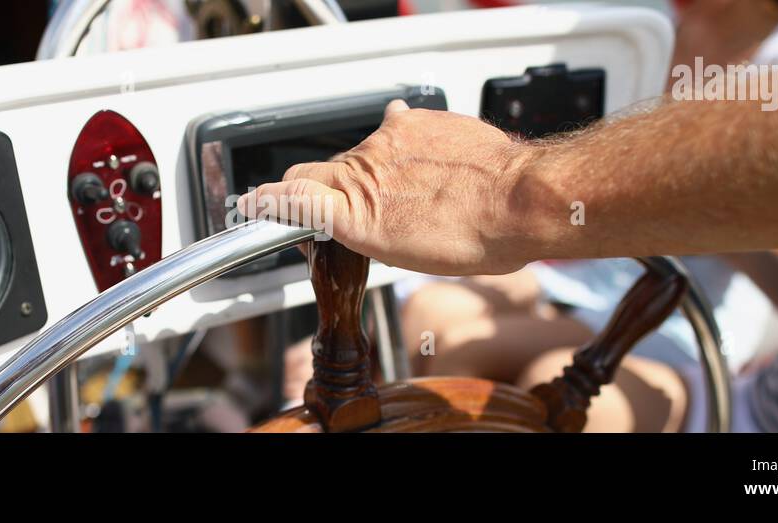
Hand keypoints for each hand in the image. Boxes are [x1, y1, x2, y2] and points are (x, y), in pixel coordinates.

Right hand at [236, 100, 537, 275]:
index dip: (270, 200)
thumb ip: (357, 226)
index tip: (254, 203)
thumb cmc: (474, 235)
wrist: (523, 203)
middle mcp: (365, 165)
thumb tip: (335, 213)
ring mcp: (391, 138)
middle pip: (326, 171)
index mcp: (354, 206)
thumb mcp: (400, 252)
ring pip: (365, 153)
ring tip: (415, 198)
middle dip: (331, 191)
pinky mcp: (418, 121)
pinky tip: (431, 172)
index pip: (292, 194)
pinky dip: (406, 151)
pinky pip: (398, 131)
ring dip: (377, 173)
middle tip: (356, 213)